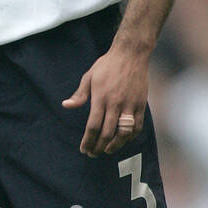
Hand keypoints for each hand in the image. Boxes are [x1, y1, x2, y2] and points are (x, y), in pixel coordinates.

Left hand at [62, 42, 148, 156]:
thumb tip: (66, 106)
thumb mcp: (89, 76)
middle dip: (99, 147)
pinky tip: (123, 140)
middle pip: (107, 133)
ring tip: (107, 150)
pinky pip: (137, 126)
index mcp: (100, 97)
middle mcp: (115, 103)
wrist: (131, 53)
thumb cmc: (107, 65)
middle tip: (93, 154)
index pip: (93, 126)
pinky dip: (130, 137)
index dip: (88, 141)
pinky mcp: (141, 104)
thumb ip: (79, 94)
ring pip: (123, 133)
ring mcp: (130, 104)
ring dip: (115, 146)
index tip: (84, 149)